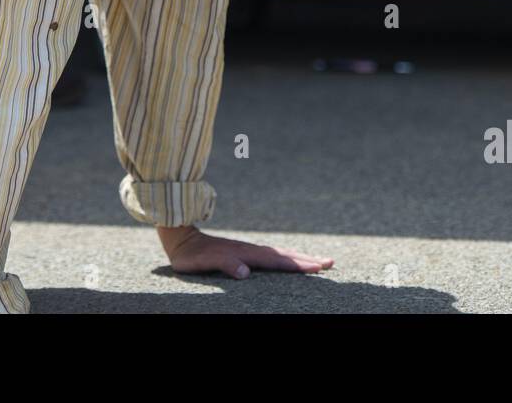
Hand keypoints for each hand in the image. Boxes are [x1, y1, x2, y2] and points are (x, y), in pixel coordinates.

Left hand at [157, 225, 333, 278]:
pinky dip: (286, 258)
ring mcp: (249, 251)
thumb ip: (225, 265)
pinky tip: (290, 261)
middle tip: (331, 263)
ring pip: (280, 254)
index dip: (299, 265)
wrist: (181, 238)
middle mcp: (251, 251)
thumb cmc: (192, 255)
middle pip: (285, 256)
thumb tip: (246, 273)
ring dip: (300, 258)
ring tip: (318, 261)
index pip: (278, 262)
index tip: (319, 267)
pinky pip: (271, 256)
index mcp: (246, 255)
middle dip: (308, 260)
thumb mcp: (205, 263)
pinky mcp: (244, 253)